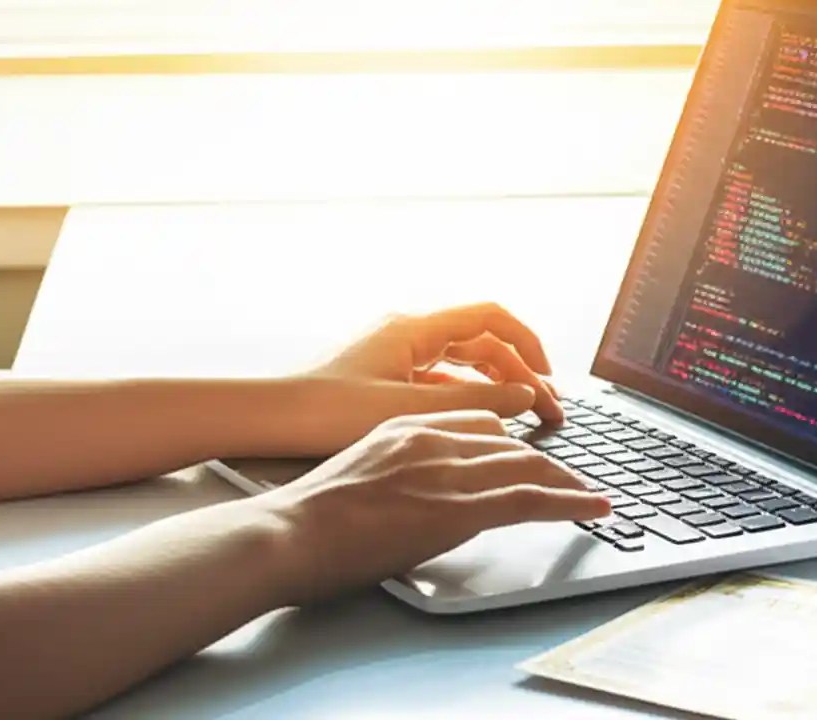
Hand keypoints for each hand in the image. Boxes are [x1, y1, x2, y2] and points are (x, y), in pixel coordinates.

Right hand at [256, 410, 609, 604]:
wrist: (285, 534)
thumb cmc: (305, 520)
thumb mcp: (357, 477)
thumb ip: (395, 477)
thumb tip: (415, 501)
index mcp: (405, 427)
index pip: (478, 423)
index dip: (512, 442)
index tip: (528, 455)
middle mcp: (432, 439)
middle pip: (510, 442)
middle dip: (547, 461)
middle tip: (572, 479)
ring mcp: (447, 470)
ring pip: (528, 465)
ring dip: (568, 482)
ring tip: (591, 497)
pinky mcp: (459, 507)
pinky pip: (530, 499)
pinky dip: (571, 502)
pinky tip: (594, 508)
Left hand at [282, 303, 565, 455]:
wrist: (266, 420)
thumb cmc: (326, 412)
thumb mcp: (412, 410)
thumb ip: (477, 404)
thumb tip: (527, 396)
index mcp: (414, 328)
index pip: (491, 319)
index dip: (529, 345)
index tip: (549, 378)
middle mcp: (407, 333)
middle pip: (481, 343)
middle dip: (520, 373)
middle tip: (549, 409)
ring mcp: (394, 355)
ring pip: (463, 364)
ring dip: (497, 387)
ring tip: (526, 416)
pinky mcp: (383, 378)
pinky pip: (440, 381)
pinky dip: (468, 397)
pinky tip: (481, 423)